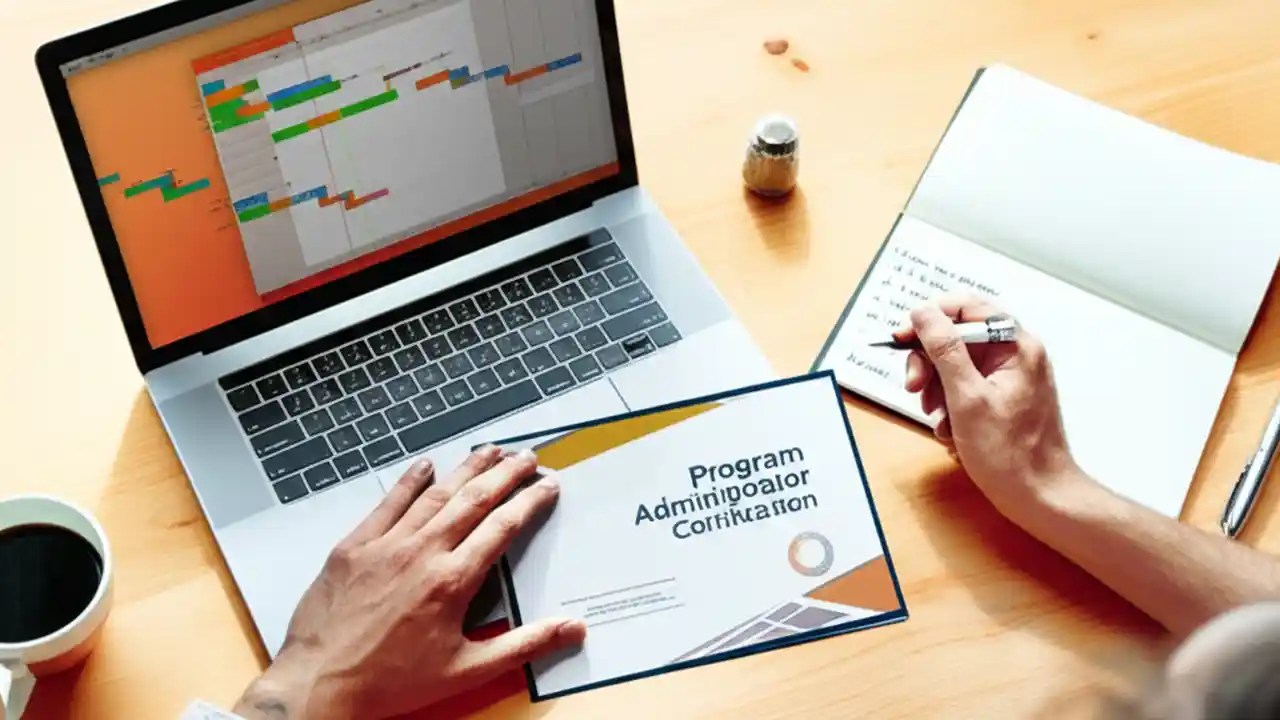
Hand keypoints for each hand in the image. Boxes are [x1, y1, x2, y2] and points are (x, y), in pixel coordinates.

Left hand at [232, 447, 584, 719]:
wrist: (319, 683)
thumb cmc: (392, 682)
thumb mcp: (468, 671)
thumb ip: (525, 644)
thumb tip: (572, 629)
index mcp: (453, 581)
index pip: (504, 527)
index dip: (530, 502)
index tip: (548, 485)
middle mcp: (423, 553)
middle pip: (474, 500)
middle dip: (506, 474)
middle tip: (527, 456)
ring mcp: (386, 545)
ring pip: (435, 495)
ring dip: (466, 469)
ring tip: (488, 450)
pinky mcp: (354, 546)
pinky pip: (388, 504)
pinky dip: (409, 482)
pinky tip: (425, 466)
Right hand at [894, 295, 1084, 518]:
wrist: (1041, 498)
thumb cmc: (1011, 455)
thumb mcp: (967, 398)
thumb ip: (944, 349)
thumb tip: (923, 312)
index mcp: (1016, 346)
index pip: (967, 309)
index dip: (930, 320)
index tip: (902, 339)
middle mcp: (1017, 356)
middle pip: (958, 339)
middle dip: (930, 364)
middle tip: (914, 389)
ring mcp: (1012, 379)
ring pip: (957, 367)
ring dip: (938, 392)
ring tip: (940, 422)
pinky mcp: (1004, 400)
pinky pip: (966, 390)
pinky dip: (951, 408)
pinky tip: (952, 432)